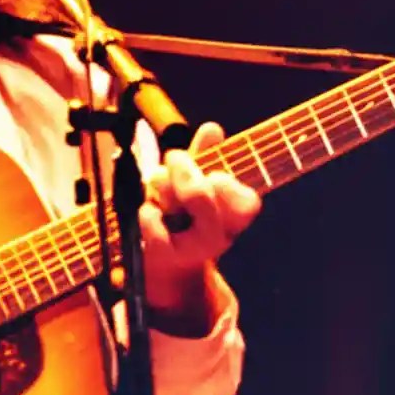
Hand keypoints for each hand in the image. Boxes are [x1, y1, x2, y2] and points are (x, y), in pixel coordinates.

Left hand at [139, 121, 260, 286]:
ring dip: (166, 187)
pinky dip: (150, 216)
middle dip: (189, 179)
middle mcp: (217, 234)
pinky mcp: (166, 258)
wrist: (162, 264)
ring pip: (181, 219)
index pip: (246, 203)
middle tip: (175, 159)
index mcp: (230, 215)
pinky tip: (147, 210)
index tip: (215, 175)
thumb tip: (213, 129)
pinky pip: (159, 236)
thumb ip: (204, 157)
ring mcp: (193, 249)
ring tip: (155, 178)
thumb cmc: (181, 217)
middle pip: (209, 204)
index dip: (230, 188)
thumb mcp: (192, 183)